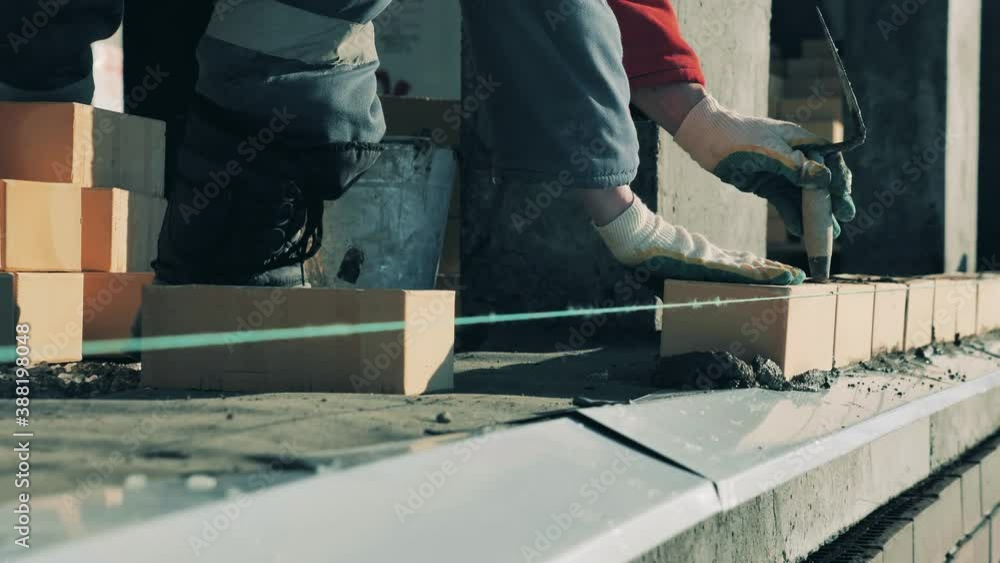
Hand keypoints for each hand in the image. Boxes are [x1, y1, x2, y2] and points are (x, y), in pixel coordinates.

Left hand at [672, 94, 855, 237]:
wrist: (707, 139)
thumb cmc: (739, 137)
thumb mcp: (769, 151)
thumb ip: (796, 167)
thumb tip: (824, 179)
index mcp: (802, 142)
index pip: (830, 161)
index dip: (839, 180)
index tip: (844, 198)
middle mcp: (797, 158)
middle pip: (821, 182)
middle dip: (832, 201)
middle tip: (844, 219)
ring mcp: (782, 173)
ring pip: (804, 196)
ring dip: (815, 215)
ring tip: (827, 235)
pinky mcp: (768, 185)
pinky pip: (785, 203)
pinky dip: (793, 216)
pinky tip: (800, 232)